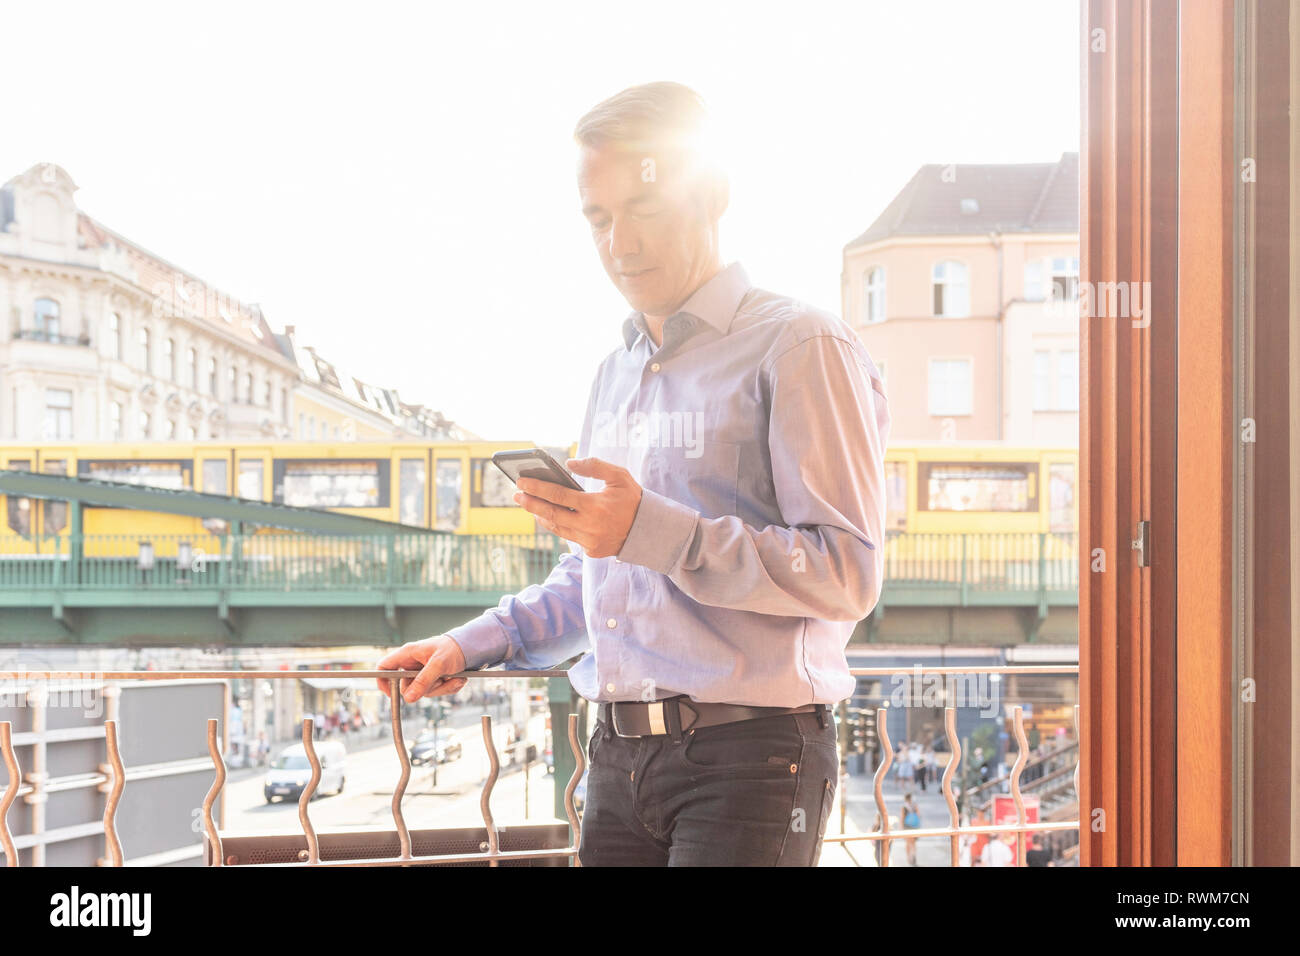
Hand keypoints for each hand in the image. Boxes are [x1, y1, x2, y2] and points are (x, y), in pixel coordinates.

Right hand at [375, 635, 467, 702]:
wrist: (472, 648)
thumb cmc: (454, 648)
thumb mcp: (439, 664)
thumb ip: (423, 681)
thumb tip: (408, 698)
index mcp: (408, 654)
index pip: (383, 667)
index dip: (382, 681)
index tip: (390, 694)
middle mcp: (413, 664)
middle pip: (407, 687)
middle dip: (426, 689)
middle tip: (441, 681)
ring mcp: (423, 673)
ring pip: (424, 692)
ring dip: (442, 687)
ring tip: (454, 677)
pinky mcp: (434, 679)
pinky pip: (436, 691)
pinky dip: (448, 687)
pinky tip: (457, 678)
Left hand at [513, 457, 641, 558]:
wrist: (649, 530)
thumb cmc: (633, 499)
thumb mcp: (619, 476)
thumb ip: (594, 466)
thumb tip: (569, 463)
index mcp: (594, 505)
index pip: (558, 495)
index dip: (537, 487)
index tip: (520, 481)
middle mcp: (589, 526)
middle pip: (551, 514)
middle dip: (530, 503)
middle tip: (516, 494)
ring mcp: (589, 541)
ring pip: (557, 528)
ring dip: (540, 516)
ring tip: (529, 504)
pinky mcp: (591, 551)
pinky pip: (568, 537)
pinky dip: (557, 526)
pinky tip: (548, 517)